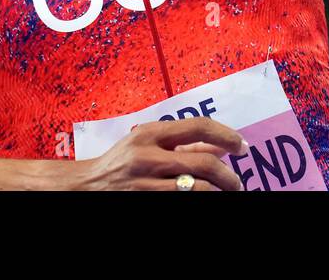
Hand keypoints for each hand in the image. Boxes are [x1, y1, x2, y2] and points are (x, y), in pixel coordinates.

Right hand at [78, 117, 248, 190]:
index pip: (198, 126)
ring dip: (219, 192)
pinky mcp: (146, 201)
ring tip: (227, 193)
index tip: (241, 147)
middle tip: (238, 182)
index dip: (226, 135)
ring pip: (197, 188)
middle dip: (229, 175)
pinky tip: (207, 198)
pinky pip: (182, 201)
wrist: (87, 186)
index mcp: (150, 133)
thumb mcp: (146, 142)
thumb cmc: (120, 162)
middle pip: (204, 163)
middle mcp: (148, 157)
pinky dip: (200, 199)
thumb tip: (220, 147)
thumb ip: (181, 144)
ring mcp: (146, 184)